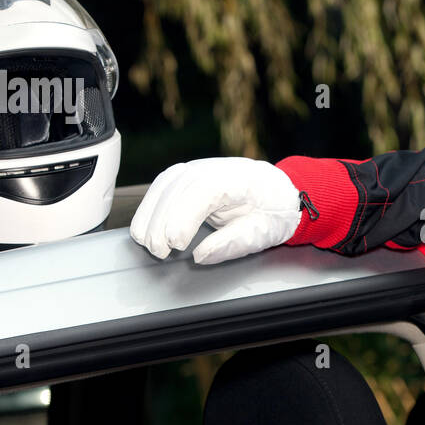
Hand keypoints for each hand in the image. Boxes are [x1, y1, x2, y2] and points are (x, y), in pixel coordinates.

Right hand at [129, 157, 303, 263]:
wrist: (278, 192)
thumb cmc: (272, 212)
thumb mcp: (262, 234)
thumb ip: (231, 244)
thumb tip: (200, 256)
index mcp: (239, 178)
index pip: (202, 190)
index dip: (183, 216)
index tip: (176, 242)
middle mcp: (215, 167)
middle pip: (177, 186)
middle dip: (161, 221)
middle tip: (159, 251)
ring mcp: (199, 168)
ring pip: (164, 185)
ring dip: (149, 216)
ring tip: (148, 244)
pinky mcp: (188, 176)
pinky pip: (162, 188)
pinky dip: (150, 209)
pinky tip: (146, 228)